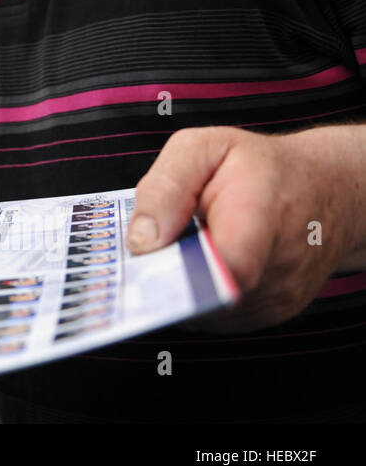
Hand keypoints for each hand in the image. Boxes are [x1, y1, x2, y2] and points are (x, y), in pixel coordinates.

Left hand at [127, 125, 365, 331]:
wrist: (323, 188)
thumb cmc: (261, 167)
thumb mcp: (204, 148)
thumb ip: (166, 187)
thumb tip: (141, 241)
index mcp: (259, 215)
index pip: (227, 266)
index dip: (182, 274)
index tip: (149, 261)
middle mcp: (279, 265)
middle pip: (207, 294)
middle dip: (169, 277)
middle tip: (153, 251)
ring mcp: (279, 296)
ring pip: (207, 311)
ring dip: (184, 288)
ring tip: (185, 250)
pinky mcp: (272, 312)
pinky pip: (219, 317)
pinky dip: (200, 298)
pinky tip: (199, 267)